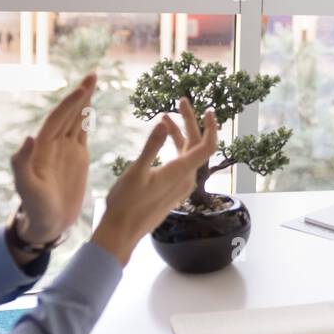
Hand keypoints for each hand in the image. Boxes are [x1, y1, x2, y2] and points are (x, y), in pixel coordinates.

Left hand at [10, 73, 96, 245]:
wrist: (48, 223)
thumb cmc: (35, 209)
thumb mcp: (27, 189)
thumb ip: (22, 164)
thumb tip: (28, 137)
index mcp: (42, 149)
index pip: (57, 120)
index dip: (69, 104)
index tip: (82, 88)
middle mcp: (53, 145)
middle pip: (67, 114)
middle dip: (79, 94)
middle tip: (92, 75)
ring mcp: (66, 150)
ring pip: (76, 120)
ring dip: (84, 102)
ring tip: (93, 83)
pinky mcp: (78, 157)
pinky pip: (83, 133)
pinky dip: (87, 118)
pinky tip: (91, 108)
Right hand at [91, 97, 218, 266]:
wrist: (122, 232)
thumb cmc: (126, 203)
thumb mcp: (136, 171)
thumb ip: (151, 146)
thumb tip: (163, 122)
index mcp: (181, 172)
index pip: (207, 145)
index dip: (211, 126)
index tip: (208, 110)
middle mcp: (186, 178)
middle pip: (196, 144)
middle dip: (190, 121)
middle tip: (181, 101)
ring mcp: (181, 184)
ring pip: (187, 153)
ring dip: (178, 133)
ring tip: (166, 115)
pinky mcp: (173, 188)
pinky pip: (180, 162)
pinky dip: (173, 147)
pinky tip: (161, 139)